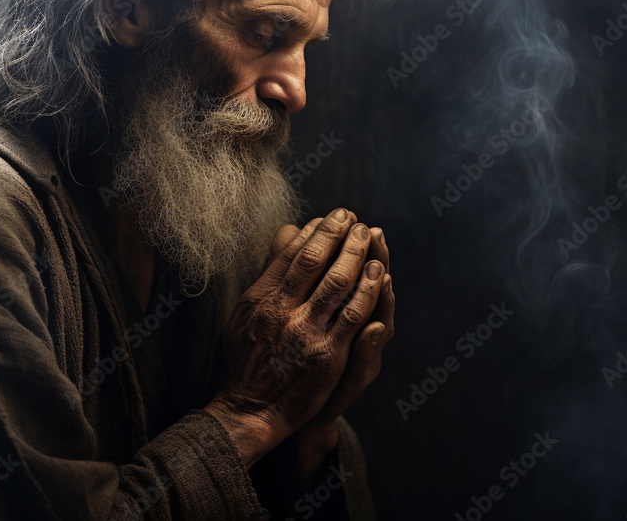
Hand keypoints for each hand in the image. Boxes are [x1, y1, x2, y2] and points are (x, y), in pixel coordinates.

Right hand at [206, 208, 384, 465]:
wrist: (249, 410)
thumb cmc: (246, 357)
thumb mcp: (246, 311)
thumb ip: (270, 270)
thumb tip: (288, 228)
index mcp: (261, 298)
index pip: (292, 253)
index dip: (315, 230)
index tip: (332, 216)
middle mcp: (281, 311)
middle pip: (315, 260)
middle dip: (338, 233)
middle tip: (354, 217)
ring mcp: (305, 333)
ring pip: (337, 282)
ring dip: (357, 254)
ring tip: (371, 235)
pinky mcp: (328, 355)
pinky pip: (353, 316)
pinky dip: (369, 291)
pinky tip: (380, 274)